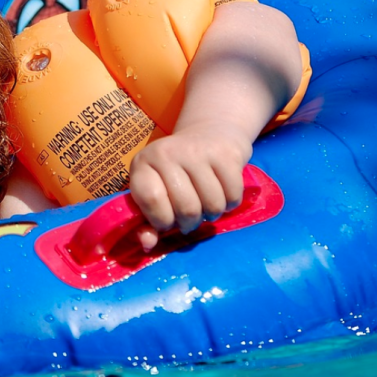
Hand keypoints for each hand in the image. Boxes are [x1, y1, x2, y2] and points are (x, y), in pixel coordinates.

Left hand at [127, 122, 251, 251]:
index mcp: (143, 163)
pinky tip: (222, 193)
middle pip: (186, 208)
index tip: (168, 220)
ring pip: (212, 205)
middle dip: (190, 223)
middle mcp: (167, 152)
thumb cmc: (176, 171)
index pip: (151, 200)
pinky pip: (233, 196)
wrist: (209, 133)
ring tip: (206, 204)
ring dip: (212, 214)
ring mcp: (197, 150)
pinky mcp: (225, 153)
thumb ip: (147, 221)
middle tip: (191, 217)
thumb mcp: (155, 189)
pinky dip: (230, 204)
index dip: (162, 220)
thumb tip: (147, 244)